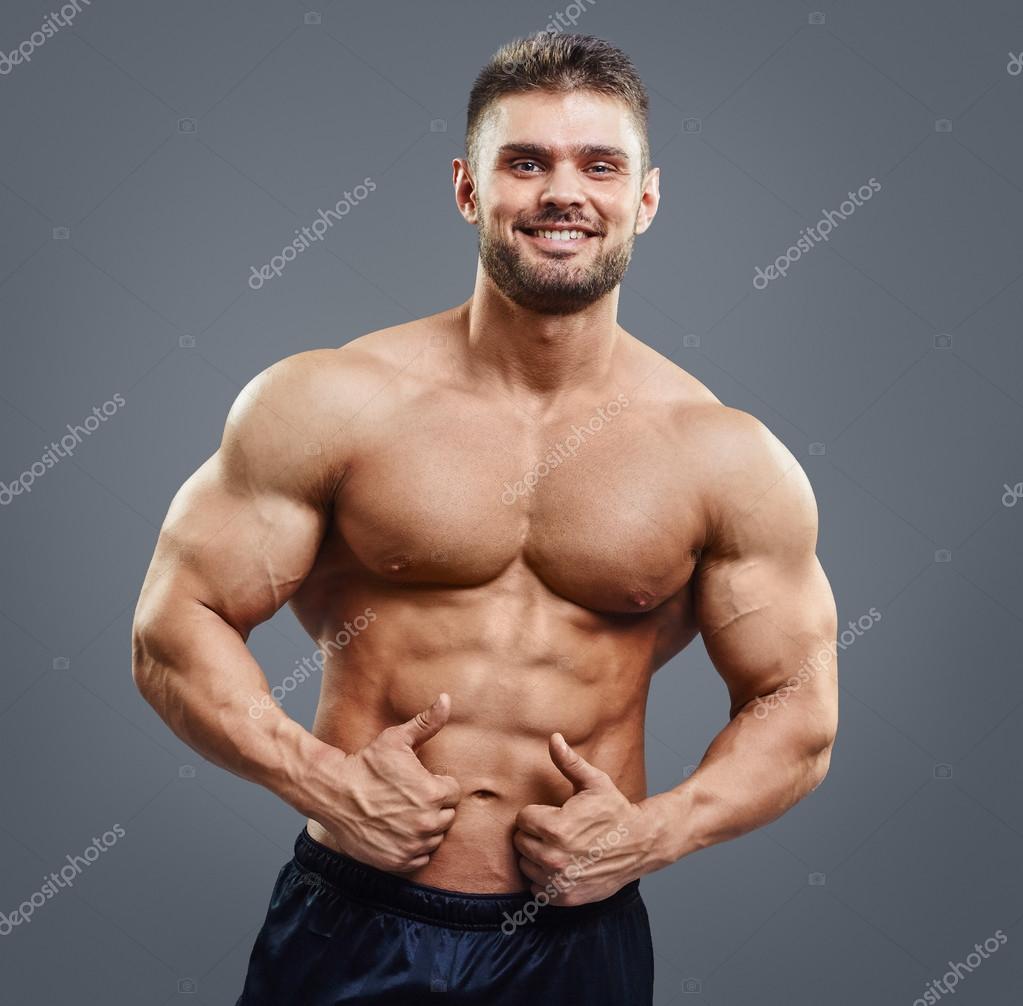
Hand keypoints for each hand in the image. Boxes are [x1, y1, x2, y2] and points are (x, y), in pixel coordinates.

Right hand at [319, 693, 461, 872]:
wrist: (333, 793)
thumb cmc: (366, 764)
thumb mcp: (396, 739)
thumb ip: (427, 722)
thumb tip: (446, 698)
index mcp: (433, 793)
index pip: (453, 792)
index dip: (437, 784)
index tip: (418, 781)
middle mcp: (427, 823)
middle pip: (447, 816)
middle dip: (433, 805)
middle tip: (408, 796)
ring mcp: (412, 845)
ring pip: (434, 837)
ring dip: (424, 827)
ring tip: (402, 812)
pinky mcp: (398, 862)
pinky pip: (420, 857)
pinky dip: (413, 847)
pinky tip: (397, 831)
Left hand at [513, 733, 668, 905]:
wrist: (640, 844)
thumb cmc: (615, 811)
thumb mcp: (594, 782)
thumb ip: (569, 762)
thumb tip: (553, 738)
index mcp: (556, 828)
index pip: (522, 819)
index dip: (536, 813)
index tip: (554, 813)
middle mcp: (555, 858)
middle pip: (521, 842)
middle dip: (535, 833)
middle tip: (556, 829)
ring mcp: (560, 881)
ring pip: (526, 865)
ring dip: (537, 856)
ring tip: (559, 846)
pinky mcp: (565, 898)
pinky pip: (536, 889)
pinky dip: (544, 879)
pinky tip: (561, 866)